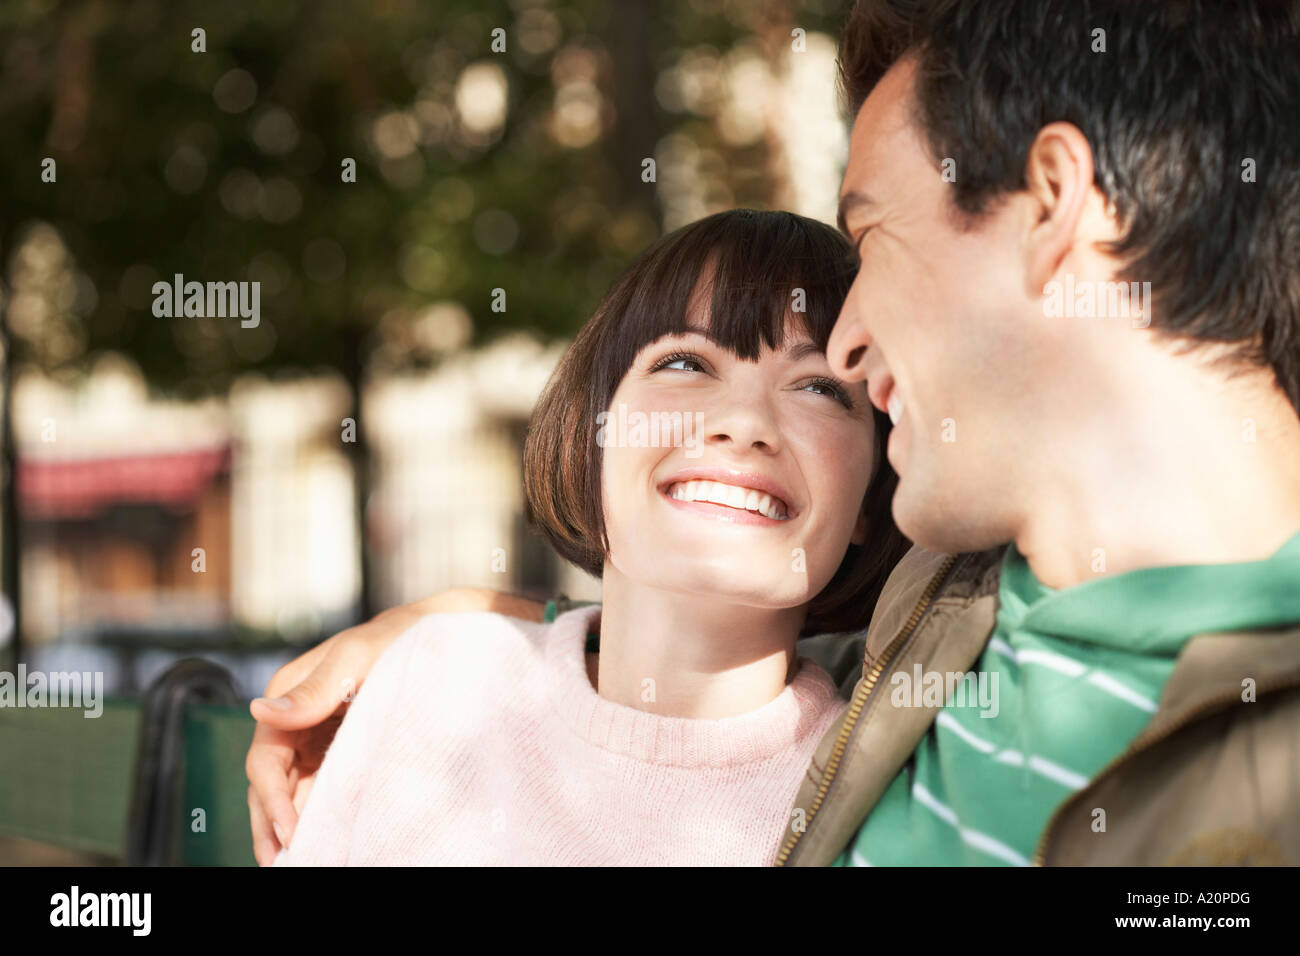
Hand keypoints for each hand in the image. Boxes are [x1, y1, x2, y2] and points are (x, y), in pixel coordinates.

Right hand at [245, 588, 544, 864]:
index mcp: (288, 693)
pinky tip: (322, 841)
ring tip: (294, 862)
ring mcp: (315, 736)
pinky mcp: (338, 749)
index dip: (271, 800)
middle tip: (280, 865)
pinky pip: (318, 788)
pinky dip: (314, 815)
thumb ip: (314, 689)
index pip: (264, 759)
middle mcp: (295, 718)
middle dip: (271, 825)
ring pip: (290, 791)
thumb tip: (261, 711)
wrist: (443, 637)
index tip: (291, 833)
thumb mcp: (358, 657)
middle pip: (269, 782)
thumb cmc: (400, 638)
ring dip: (288, 827)